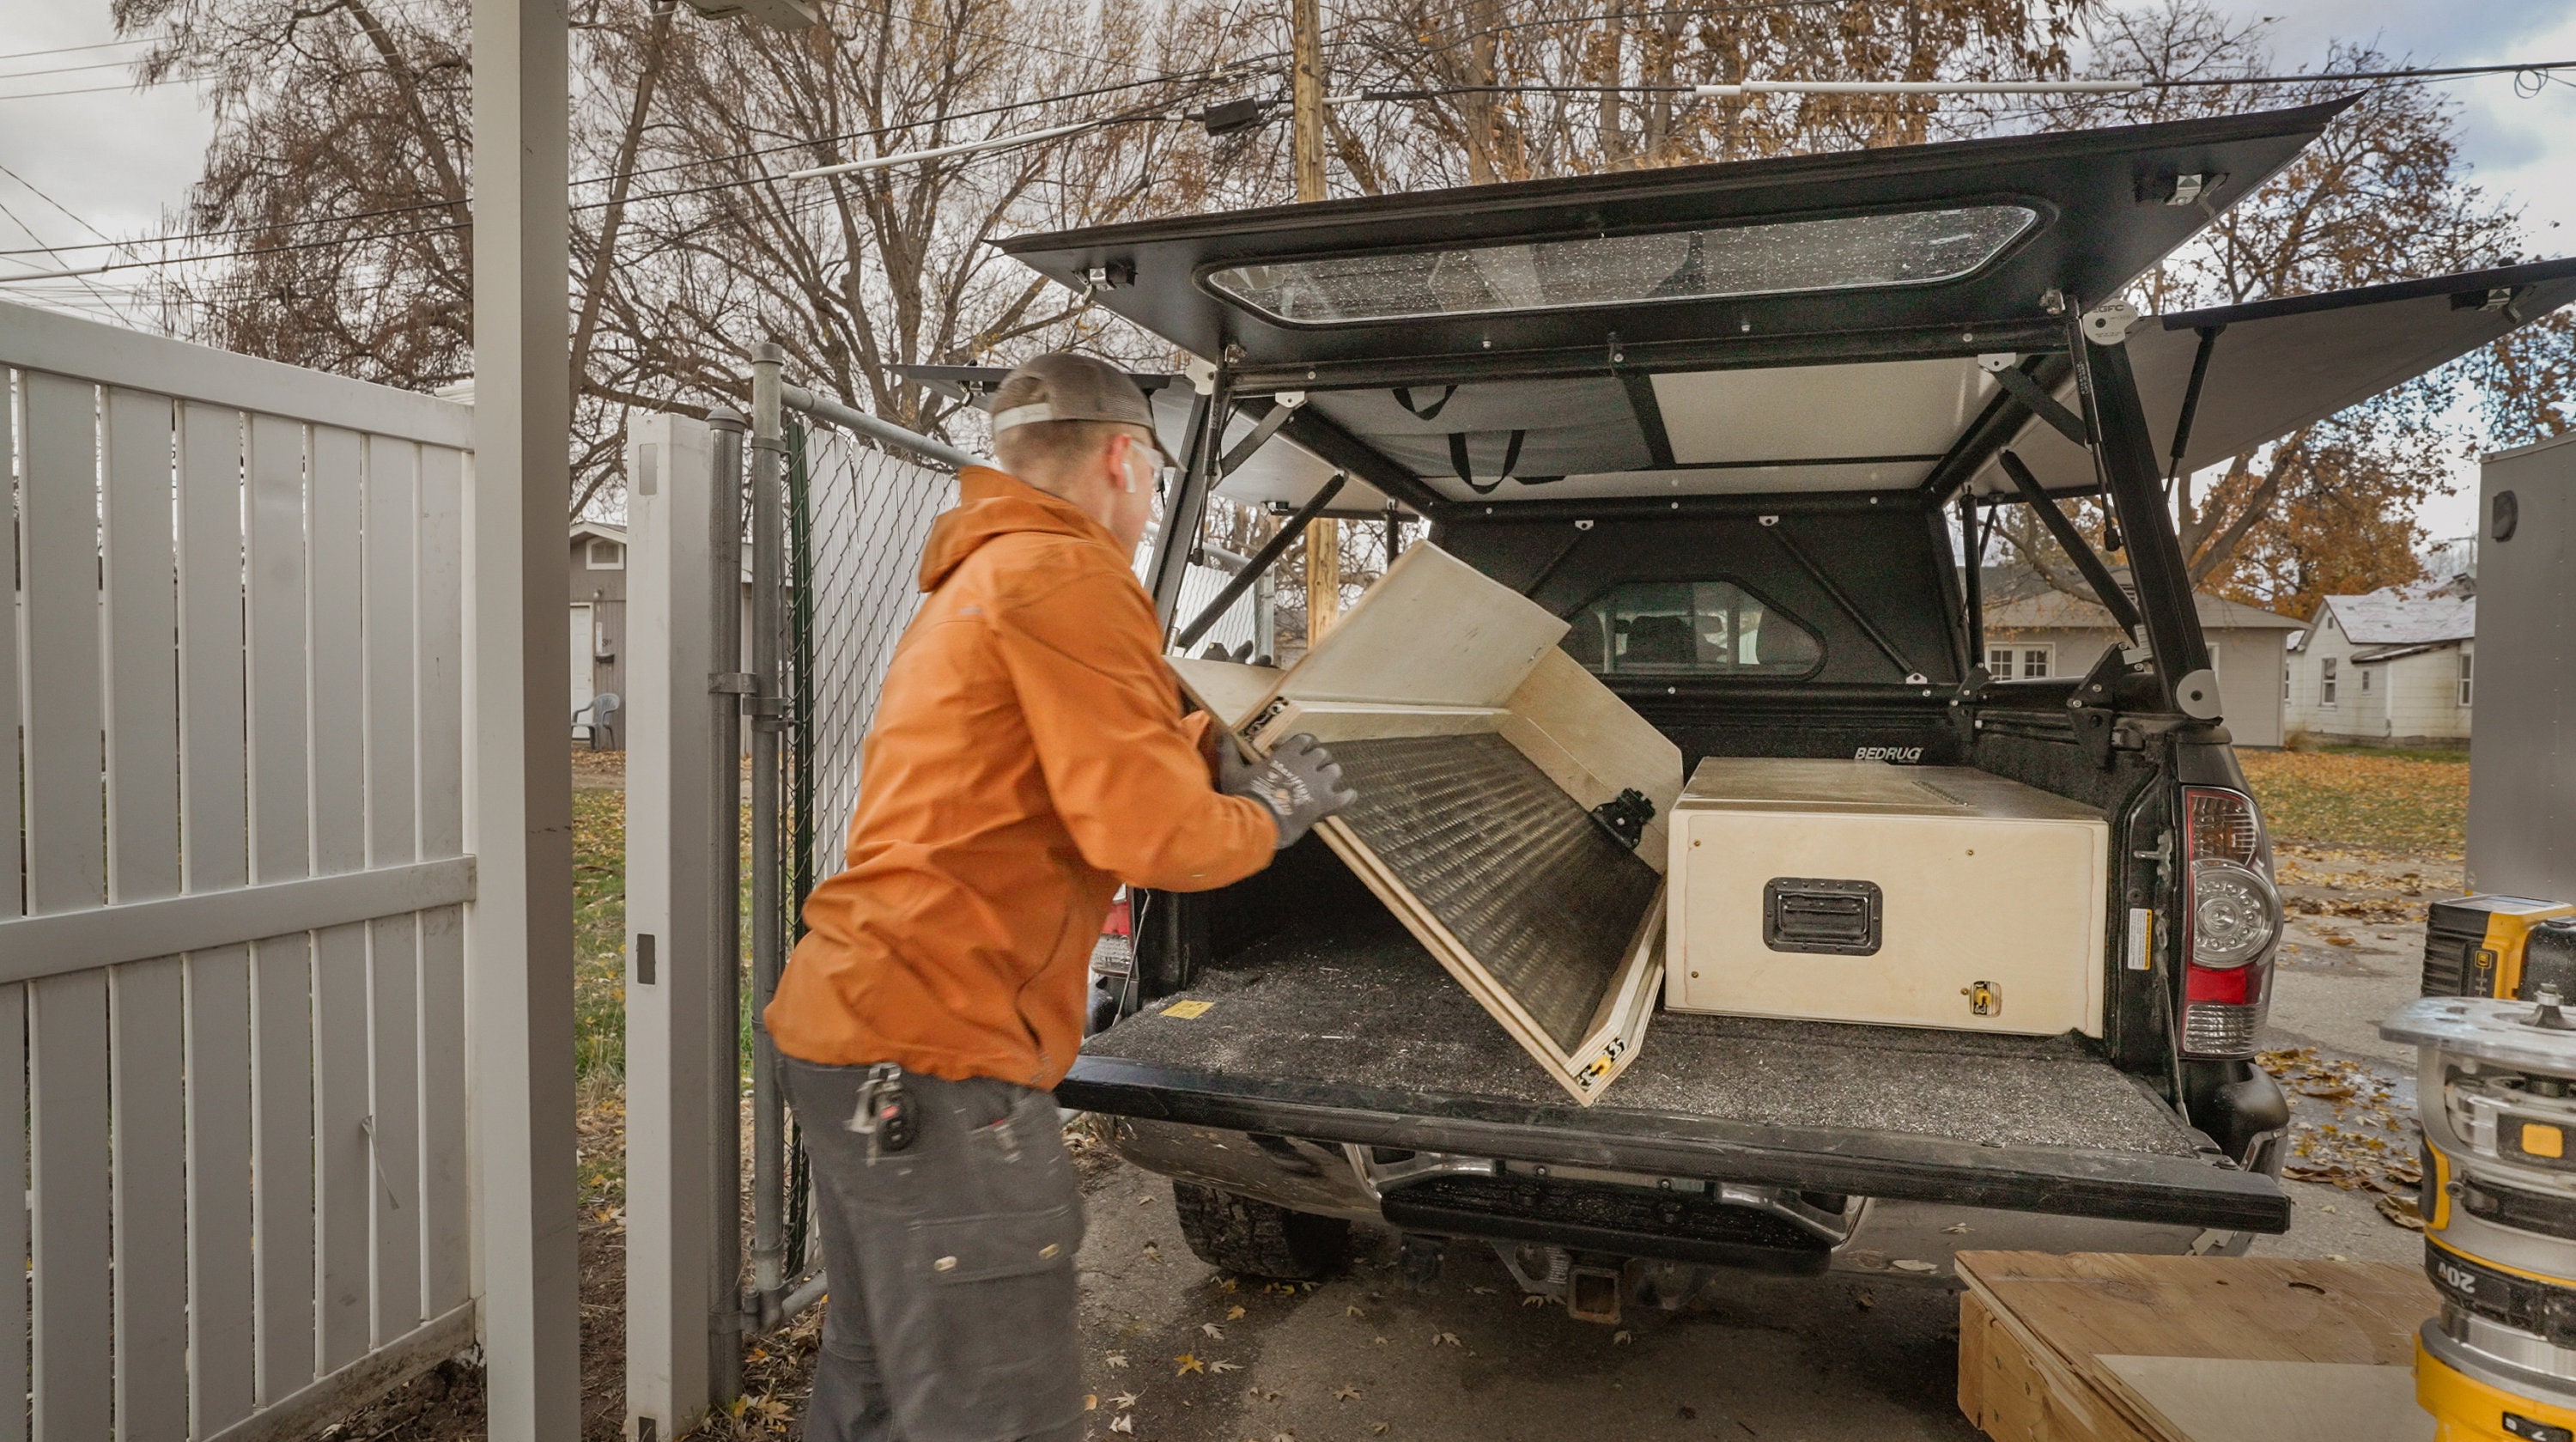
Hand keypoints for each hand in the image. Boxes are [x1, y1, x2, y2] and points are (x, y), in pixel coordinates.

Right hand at [1220, 732, 1356, 848]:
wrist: (1257, 823)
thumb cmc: (1244, 797)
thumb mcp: (1232, 772)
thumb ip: (1229, 751)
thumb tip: (1221, 731)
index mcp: (1287, 754)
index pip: (1305, 739)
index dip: (1305, 745)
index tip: (1301, 752)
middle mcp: (1306, 764)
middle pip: (1322, 754)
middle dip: (1317, 761)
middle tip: (1310, 772)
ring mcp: (1318, 784)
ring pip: (1335, 770)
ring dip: (1330, 776)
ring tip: (1323, 785)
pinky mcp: (1326, 803)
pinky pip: (1346, 797)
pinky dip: (1347, 797)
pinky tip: (1345, 798)